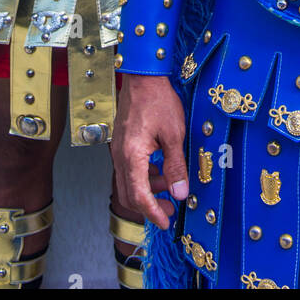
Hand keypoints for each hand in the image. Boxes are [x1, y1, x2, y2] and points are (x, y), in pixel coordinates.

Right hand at [111, 75, 188, 229]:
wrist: (142, 77)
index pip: (138, 195)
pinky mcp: (122, 144)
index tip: (166, 222)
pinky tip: (160, 169)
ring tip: (170, 184)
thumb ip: (176, 166)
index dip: (153, 213)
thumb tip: (180, 193)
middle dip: (150, 206)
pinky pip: (129, 169)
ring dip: (148, 189)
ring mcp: (118, 150)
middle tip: (169, 210)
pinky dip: (144, 176)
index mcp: (132, 155)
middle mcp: (120, 156)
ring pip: (129, 182)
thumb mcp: (174, 134)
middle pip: (129, 194)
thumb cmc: (157, 100)